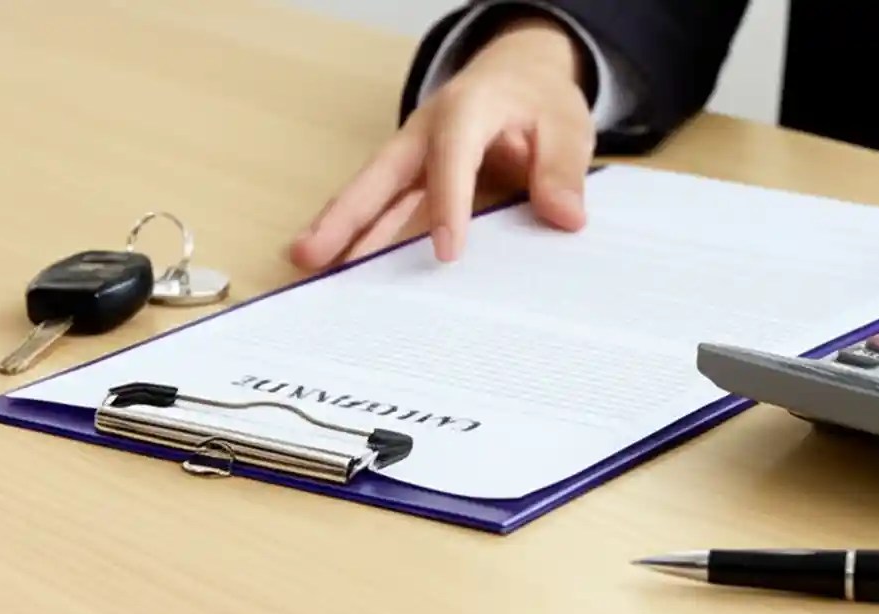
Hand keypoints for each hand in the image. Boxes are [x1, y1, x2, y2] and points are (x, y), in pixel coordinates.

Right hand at [288, 17, 594, 268]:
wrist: (520, 77)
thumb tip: (565, 217)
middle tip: (311, 254)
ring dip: (343, 233)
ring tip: (311, 271)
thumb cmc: (538, 101)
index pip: (453, 156)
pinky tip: (348, 271)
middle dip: (346, 216)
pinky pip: (388, 212)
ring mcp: (415, 157)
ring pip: (374, 197)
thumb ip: (563, 169)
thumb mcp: (567, 125)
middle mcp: (428, 132)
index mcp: (468, 109)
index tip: (449, 254)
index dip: (448, 203)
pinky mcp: (414, 179)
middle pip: (381, 175)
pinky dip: (367, 240)